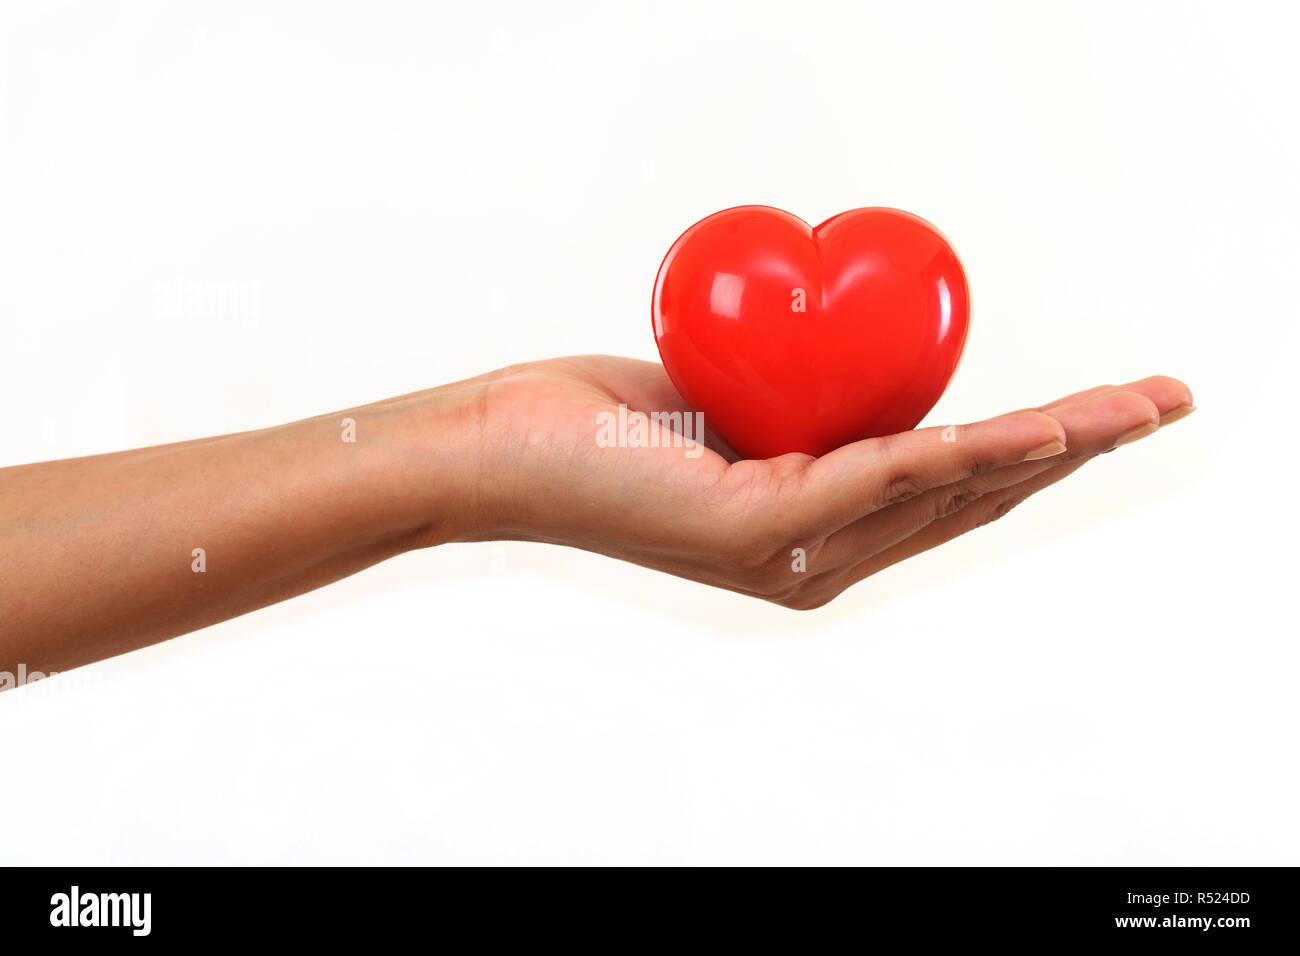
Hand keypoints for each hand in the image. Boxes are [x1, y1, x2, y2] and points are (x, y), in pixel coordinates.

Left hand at [466, 356, 1194, 608]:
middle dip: (1075, 447)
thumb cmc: (599, 423)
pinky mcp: (757, 531)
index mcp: (814, 534)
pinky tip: (1034, 426)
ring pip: (946, 490)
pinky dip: (962, 448)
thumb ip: (798, 408)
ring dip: (1048, 445)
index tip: (1105, 409)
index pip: (947, 490)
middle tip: (1163, 402)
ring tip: (1132, 410)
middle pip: (971, 497)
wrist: (500, 448)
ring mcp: (790, 554)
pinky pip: (880, 474)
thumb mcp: (727, 407)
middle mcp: (815, 560)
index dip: (1035, 450)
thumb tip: (852, 368)